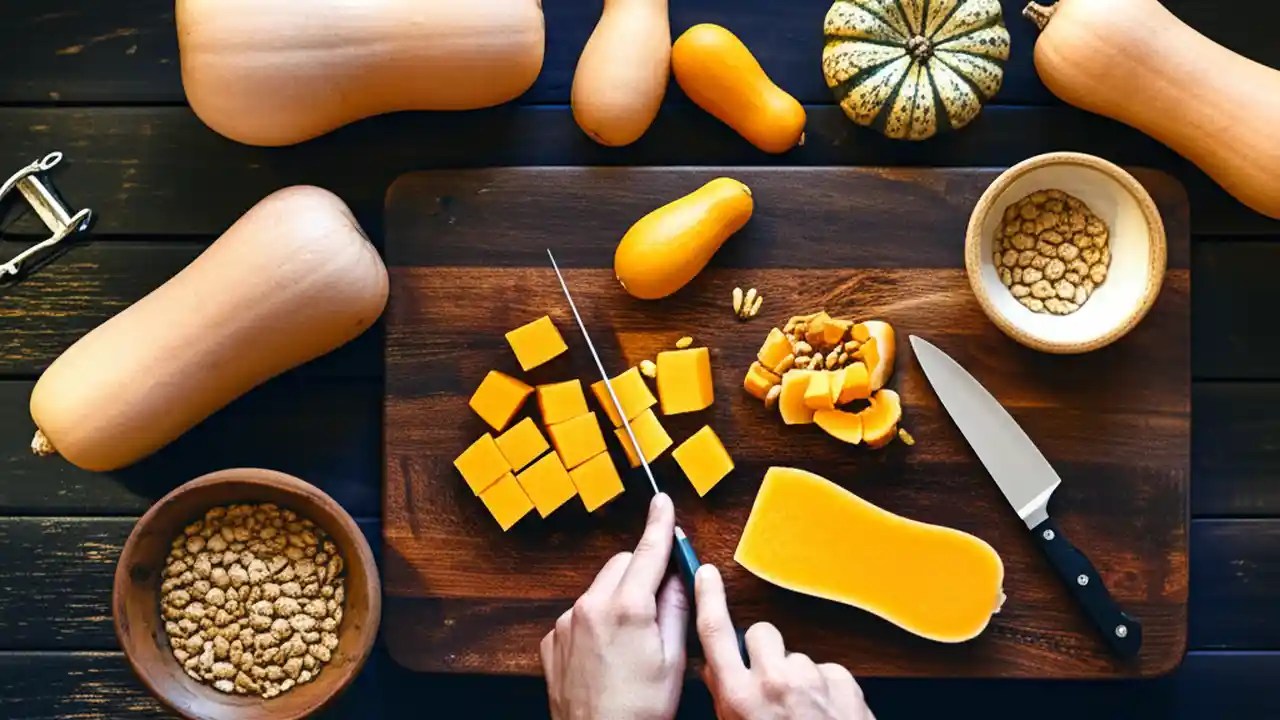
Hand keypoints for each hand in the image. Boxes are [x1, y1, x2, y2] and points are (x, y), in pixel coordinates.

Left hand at [541, 493, 688, 719]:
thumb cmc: (639, 711)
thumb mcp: (674, 660)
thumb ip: (677, 609)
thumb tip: (682, 575)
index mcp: (628, 608)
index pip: (648, 552)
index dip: (660, 524)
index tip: (663, 502)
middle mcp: (591, 607)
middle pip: (622, 565)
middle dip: (642, 573)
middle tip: (661, 604)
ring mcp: (566, 623)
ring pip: (600, 589)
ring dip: (618, 598)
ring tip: (632, 642)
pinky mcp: (552, 640)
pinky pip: (580, 614)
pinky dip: (596, 622)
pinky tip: (608, 655)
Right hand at [695, 565, 873, 719]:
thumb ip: (725, 699)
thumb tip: (717, 671)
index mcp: (740, 698)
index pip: (715, 632)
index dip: (707, 597)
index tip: (704, 573)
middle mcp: (774, 682)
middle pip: (761, 634)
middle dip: (764, 651)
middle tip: (768, 682)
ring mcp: (813, 681)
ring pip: (797, 656)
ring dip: (798, 676)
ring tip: (802, 712)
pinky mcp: (845, 683)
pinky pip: (828, 670)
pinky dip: (826, 688)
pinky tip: (825, 715)